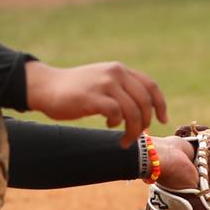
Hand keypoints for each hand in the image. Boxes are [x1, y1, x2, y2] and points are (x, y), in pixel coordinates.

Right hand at [24, 61, 168, 145]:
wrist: (46, 87)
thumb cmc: (75, 90)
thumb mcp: (102, 81)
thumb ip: (121, 89)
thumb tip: (141, 110)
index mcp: (120, 70)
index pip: (151, 86)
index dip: (160, 104)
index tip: (162, 119)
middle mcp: (116, 73)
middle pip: (145, 101)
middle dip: (145, 122)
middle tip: (137, 136)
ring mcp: (104, 84)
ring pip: (133, 110)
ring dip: (132, 130)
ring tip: (124, 140)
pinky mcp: (93, 97)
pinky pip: (116, 113)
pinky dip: (117, 123)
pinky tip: (108, 125)